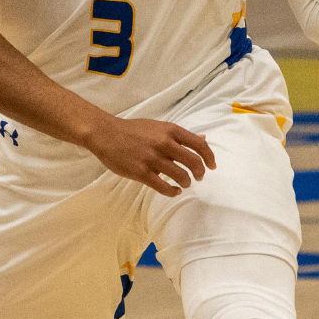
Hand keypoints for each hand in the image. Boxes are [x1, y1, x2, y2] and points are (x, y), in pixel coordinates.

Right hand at [81, 117, 216, 195]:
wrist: (105, 134)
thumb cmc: (132, 130)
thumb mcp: (158, 127)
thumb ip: (180, 135)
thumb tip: (203, 138)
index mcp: (170, 130)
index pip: (199, 145)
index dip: (210, 157)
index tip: (212, 166)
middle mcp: (164, 143)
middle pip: (194, 162)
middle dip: (200, 173)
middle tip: (199, 177)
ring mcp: (153, 159)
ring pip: (181, 176)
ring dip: (186, 183)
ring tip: (184, 183)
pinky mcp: (142, 172)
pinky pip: (164, 187)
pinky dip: (173, 191)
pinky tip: (173, 191)